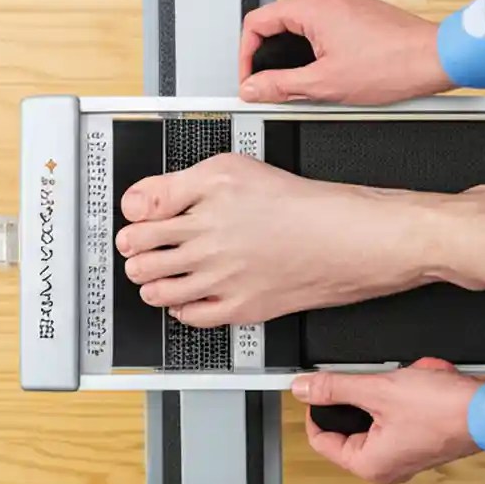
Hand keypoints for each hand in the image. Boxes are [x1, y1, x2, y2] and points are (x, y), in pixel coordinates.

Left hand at [115, 153, 484, 326]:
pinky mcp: (242, 308)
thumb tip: (135, 203)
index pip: (137, 215)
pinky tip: (187, 295)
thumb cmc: (306, 202)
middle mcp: (210, 238)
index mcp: (207, 196)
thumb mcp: (235, 167)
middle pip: (139, 254)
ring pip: (157, 289)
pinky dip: (180, 307)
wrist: (353, 237)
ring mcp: (223, 277)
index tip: (134, 222)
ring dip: (149, 281)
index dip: (130, 219)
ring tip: (158, 272)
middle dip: (134, 252)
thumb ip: (178, 182)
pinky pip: (190, 316)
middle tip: (139, 249)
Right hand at [238, 0, 452, 104]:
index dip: (246, 56)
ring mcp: (341, 1)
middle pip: (277, 25)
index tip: (251, 80)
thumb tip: (253, 88)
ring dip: (295, 58)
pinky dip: (316, 53)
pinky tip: (327, 75)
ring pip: (298, 29)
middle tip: (273, 88)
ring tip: (304, 86)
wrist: (433, 59)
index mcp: (312, 5)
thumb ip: (279, 86)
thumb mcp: (324, 84)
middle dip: (271, 58)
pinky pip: (320, 29)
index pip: (256, 23)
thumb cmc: (392, 64)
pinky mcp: (353, 11)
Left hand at [292, 358, 484, 483]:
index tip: (319, 387)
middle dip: (366, 392)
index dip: (317, 409)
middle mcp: (386, 466)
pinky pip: (401, 409)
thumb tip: (304, 388)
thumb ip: (335, 388)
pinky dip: (409, 389)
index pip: (321, 439)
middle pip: (352, 422)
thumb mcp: (378, 390)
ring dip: (392, 387)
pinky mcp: (421, 439)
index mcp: (369, 464)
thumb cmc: (444, 411)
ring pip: (378, 411)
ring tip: (410, 378)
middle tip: (379, 377)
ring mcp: (405, 453)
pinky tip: (425, 380)